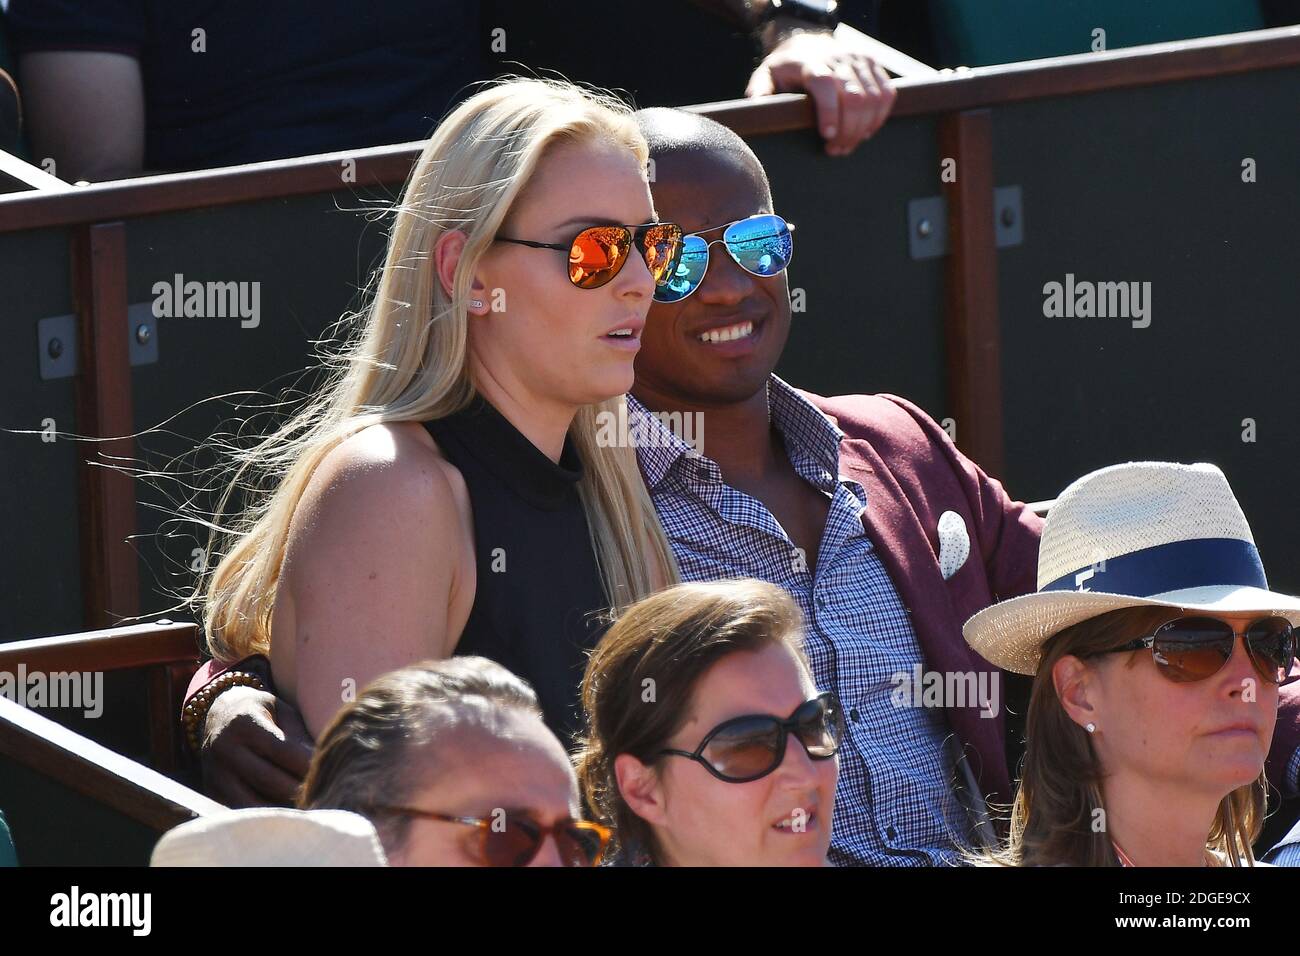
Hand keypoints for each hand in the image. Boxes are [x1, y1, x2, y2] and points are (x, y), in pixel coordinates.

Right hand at [199, 685, 313, 807]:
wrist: (221, 717)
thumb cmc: (263, 715)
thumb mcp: (283, 713)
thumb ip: (299, 736)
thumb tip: (321, 764)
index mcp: (245, 723)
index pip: (284, 751)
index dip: (309, 765)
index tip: (328, 771)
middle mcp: (224, 749)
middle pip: (271, 781)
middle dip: (300, 789)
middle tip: (323, 792)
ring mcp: (215, 774)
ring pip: (255, 802)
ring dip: (284, 807)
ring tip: (305, 803)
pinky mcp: (212, 792)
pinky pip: (241, 811)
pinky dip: (265, 814)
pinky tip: (284, 810)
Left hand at [746, 29, 896, 155]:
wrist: (807, 42)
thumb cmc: (785, 68)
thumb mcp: (766, 76)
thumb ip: (760, 92)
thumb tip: (756, 111)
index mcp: (811, 62)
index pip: (825, 84)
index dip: (830, 112)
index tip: (827, 137)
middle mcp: (838, 58)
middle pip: (854, 97)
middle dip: (848, 131)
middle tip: (835, 150)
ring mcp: (859, 60)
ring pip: (874, 98)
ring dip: (863, 129)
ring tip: (847, 145)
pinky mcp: (873, 65)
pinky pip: (887, 94)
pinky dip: (879, 118)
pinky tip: (865, 132)